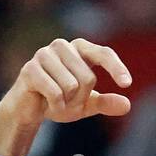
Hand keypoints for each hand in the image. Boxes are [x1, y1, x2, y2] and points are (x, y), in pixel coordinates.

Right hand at [0, 38, 131, 155]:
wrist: (28, 109)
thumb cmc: (59, 100)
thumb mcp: (86, 104)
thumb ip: (106, 103)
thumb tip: (126, 105)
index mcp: (79, 49)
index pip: (103, 53)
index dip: (116, 68)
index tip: (126, 84)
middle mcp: (63, 46)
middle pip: (88, 78)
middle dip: (81, 98)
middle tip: (68, 101)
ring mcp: (44, 54)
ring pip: (72, 86)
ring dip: (67, 103)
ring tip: (56, 101)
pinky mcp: (30, 69)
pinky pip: (55, 93)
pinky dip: (56, 106)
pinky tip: (46, 104)